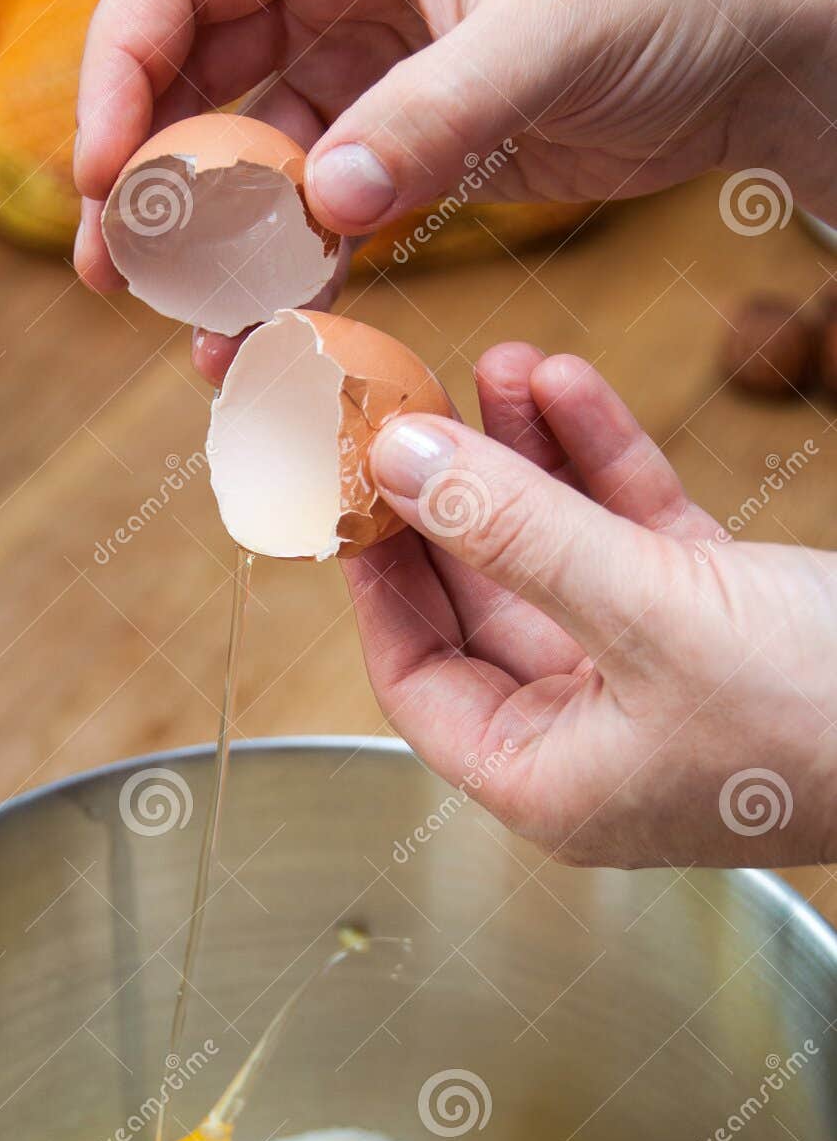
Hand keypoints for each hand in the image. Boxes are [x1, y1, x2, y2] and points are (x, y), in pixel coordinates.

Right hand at [74, 0, 836, 378]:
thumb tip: (321, 203)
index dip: (122, 69)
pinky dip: (293, 276)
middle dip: (145, 177)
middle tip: (113, 276)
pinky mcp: (405, 148)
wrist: (747, 49)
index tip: (105, 175)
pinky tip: (270, 336)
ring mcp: (367, 73)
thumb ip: (432, 115)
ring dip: (212, 247)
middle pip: (193, 77)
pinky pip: (321, 216)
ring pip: (251, 161)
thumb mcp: (546, 37)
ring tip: (186, 333)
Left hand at [345, 345, 836, 867]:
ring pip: (558, 552)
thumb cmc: (823, 720)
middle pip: (484, 599)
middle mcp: (588, 733)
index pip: (417, 677)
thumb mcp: (648, 616)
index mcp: (547, 778)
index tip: (351, 487)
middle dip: (454, 495)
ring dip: (525, 461)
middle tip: (415, 404)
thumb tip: (400, 462)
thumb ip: (516, 534)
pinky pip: (633, 533)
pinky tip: (567, 388)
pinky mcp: (714, 617)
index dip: (379, 578)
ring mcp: (652, 672)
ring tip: (498, 363)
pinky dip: (602, 463)